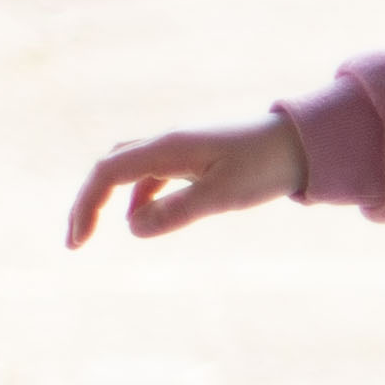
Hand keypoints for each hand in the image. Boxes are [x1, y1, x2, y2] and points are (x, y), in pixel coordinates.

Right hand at [67, 115, 306, 247]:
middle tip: (77, 240)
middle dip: (88, 200)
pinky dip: (141, 194)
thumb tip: (132, 228)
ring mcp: (183, 146)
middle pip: (110, 166)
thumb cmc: (268, 166)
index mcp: (168, 148)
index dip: (85, 205)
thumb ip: (178, 210)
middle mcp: (169, 142)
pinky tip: (146, 217)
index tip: (78, 243)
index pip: (107, 173)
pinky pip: (155, 172)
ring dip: (111, 197)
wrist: (307, 142)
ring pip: (130, 167)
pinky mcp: (199, 154)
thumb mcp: (224, 194)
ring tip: (99, 231)